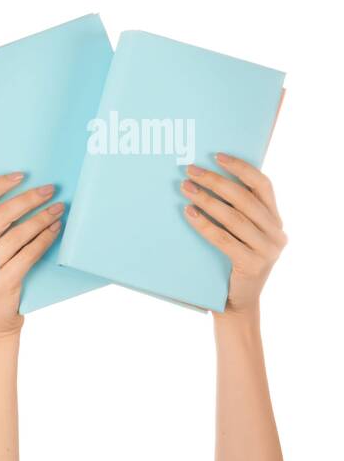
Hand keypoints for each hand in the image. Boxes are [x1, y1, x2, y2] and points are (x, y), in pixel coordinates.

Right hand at [0, 173, 62, 337]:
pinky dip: (45, 239)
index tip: (21, 175)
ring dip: (41, 218)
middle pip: (0, 215)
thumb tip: (22, 198)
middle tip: (49, 190)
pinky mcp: (1, 283)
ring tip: (58, 209)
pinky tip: (55, 230)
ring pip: (17, 234)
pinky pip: (28, 254)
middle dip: (28, 199)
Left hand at [181, 154, 285, 317]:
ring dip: (206, 199)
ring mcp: (267, 250)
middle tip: (190, 170)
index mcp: (276, 220)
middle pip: (244, 198)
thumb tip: (206, 181)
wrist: (236, 304)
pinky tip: (188, 212)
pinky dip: (204, 223)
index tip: (217, 156)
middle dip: (215, 181)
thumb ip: (235, 213)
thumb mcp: (240, 236)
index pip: (263, 185)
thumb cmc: (230, 264)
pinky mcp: (252, 265)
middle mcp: (276, 233)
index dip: (241, 168)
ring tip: (185, 188)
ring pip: (234, 217)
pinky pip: (224, 238)